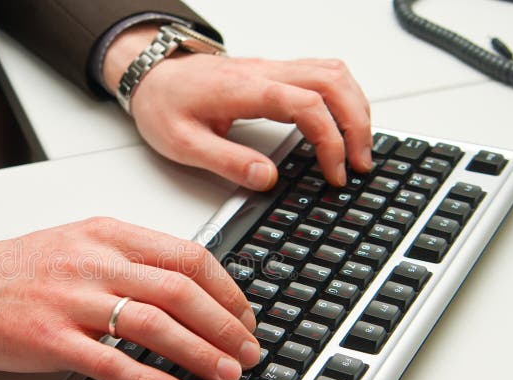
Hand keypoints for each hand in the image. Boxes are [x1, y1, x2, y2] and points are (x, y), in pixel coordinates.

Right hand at [0, 217, 259, 379]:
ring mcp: (71, 299)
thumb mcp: (78, 244)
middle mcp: (93, 261)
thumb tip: (186, 286)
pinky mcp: (49, 337)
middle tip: (247, 350)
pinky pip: (110, 360)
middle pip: (179, 289)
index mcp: (106, 235)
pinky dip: (149, 378)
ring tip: (225, 372)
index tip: (244, 315)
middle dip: (225, 324)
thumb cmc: (15, 271)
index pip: (184, 255)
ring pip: (153, 323)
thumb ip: (129, 258)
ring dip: (199, 351)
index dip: (225, 289)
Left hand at [103, 25, 372, 188]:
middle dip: (357, 123)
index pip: (307, 105)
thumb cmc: (164, 104)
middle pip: (332, 81)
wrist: (151, 76)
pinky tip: (342, 122)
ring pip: (333, 72)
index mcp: (245, 89)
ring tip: (359, 147)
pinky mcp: (273, 73)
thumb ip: (226, 161)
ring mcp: (271, 68)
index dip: (330, 140)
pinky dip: (342, 97)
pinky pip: (321, 73)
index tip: (335, 173)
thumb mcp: (183, 143)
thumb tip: (267, 178)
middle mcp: (265, 72)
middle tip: (361, 163)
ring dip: (355, 106)